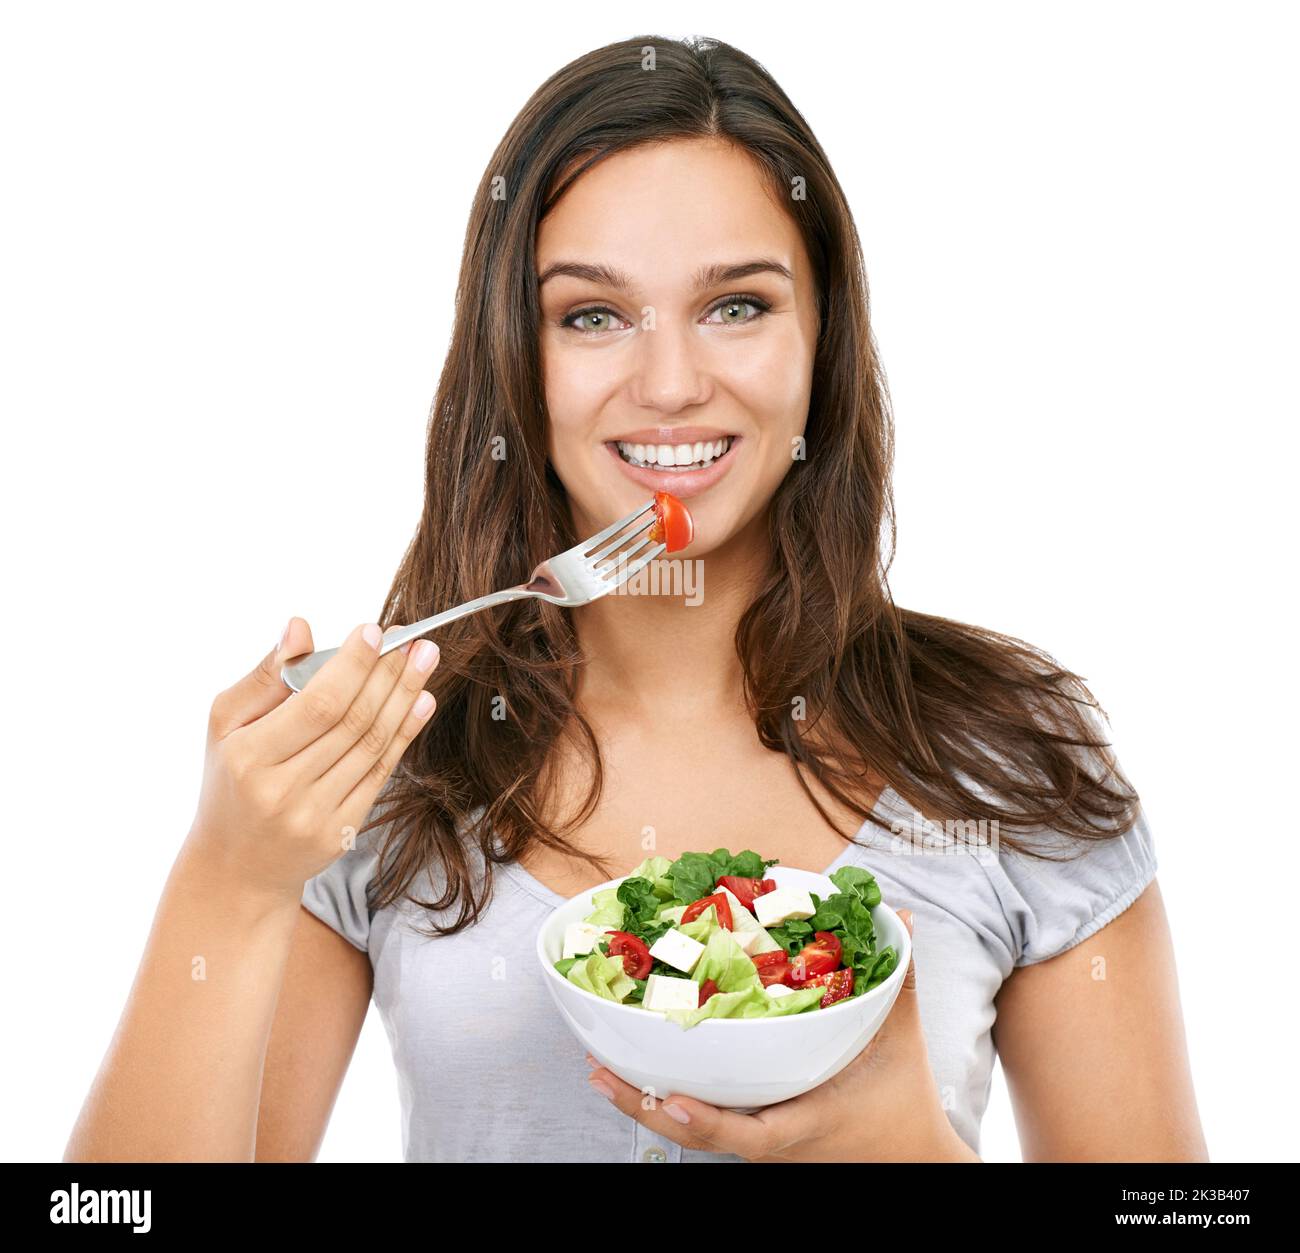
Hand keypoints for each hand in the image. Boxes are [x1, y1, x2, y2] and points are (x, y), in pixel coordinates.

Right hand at [184, 617, 440, 899]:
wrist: (236, 866)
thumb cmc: (230, 779)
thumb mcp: (226, 724)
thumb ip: (265, 675)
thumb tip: (300, 627)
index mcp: (249, 757)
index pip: (317, 704)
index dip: (352, 665)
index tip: (376, 631)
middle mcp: (283, 790)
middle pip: (353, 722)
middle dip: (389, 674)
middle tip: (414, 639)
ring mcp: (316, 815)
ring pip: (374, 745)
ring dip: (405, 697)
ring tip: (425, 659)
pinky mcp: (341, 831)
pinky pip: (382, 772)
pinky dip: (405, 733)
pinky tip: (422, 701)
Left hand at [587, 910, 977, 1160]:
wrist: (910, 1158)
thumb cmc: (903, 1103)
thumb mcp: (902, 1040)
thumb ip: (899, 980)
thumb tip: (900, 918)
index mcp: (806, 1119)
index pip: (752, 1134)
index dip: (708, 1120)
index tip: (670, 1097)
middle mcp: (775, 1140)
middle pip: (700, 1135)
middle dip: (647, 1107)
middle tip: (602, 1072)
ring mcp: (762, 1143)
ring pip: (694, 1133)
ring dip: (646, 1105)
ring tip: (602, 1072)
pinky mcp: (756, 1137)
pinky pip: (706, 1123)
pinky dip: (670, 1103)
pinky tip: (639, 1077)